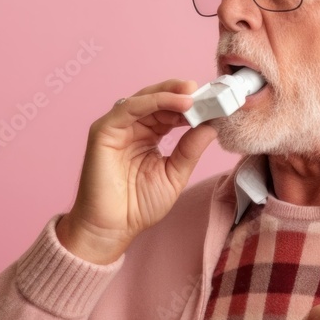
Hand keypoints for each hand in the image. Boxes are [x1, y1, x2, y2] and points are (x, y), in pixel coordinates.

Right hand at [56, 79, 216, 263]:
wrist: (113, 228)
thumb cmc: (139, 205)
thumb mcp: (175, 174)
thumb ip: (190, 149)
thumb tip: (212, 126)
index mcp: (148, 136)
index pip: (170, 112)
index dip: (192, 106)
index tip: (216, 103)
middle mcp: (132, 127)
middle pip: (158, 100)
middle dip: (183, 93)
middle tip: (208, 91)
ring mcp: (117, 127)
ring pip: (145, 98)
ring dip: (171, 93)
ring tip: (194, 93)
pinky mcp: (104, 131)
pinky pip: (130, 108)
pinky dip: (154, 101)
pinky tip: (178, 103)